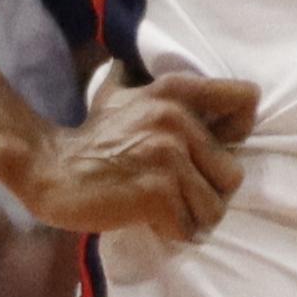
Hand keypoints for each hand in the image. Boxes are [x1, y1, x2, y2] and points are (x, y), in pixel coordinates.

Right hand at [16, 65, 258, 245]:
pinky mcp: (157, 192)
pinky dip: (171, 233)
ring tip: (162, 209)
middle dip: (207, 193)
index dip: (236, 133)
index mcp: (176, 91)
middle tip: (176, 194)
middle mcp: (177, 119)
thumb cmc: (91, 140)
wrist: (50, 170)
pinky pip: (188, 228)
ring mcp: (168, 156)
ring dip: (190, 218)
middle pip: (233, 174)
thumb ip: (154, 86)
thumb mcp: (123, 95)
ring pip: (215, 208)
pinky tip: (149, 220)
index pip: (246, 99)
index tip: (209, 151)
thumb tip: (152, 63)